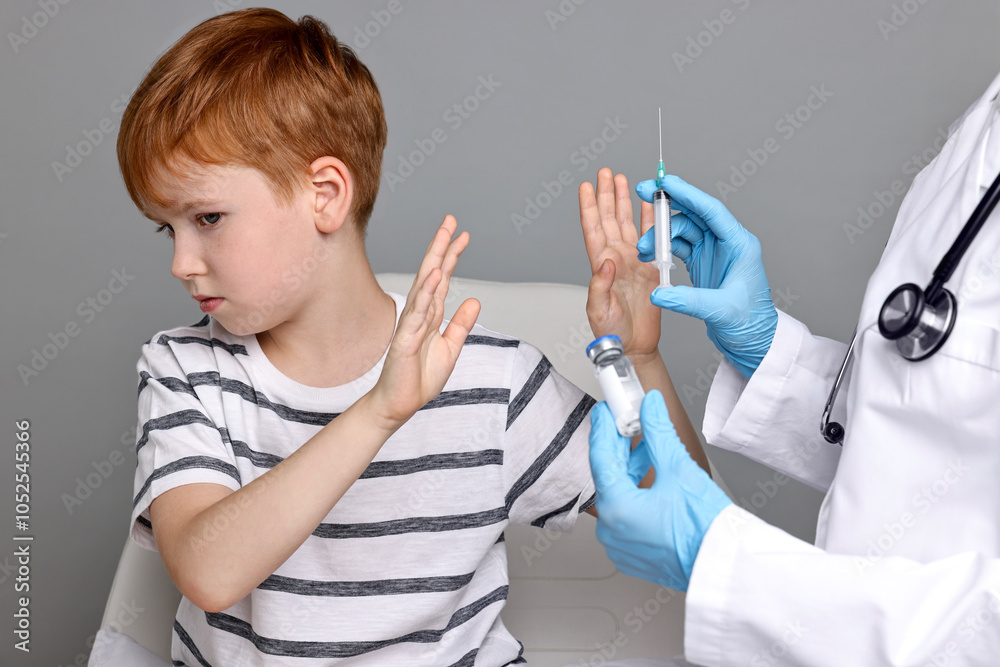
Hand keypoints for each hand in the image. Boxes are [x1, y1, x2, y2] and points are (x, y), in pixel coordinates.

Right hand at [369, 215, 480, 426]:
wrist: (399, 403)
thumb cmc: (420, 377)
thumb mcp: (450, 348)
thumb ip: (461, 325)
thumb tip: (474, 299)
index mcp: (430, 315)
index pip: (443, 279)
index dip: (452, 256)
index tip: (464, 234)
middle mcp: (419, 314)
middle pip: (431, 274)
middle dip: (441, 247)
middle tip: (450, 221)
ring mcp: (410, 326)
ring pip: (424, 289)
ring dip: (434, 264)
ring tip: (444, 241)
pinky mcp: (405, 342)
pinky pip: (417, 315)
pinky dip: (426, 295)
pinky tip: (434, 278)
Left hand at [579, 168, 661, 361]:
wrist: (634, 344)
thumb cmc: (612, 331)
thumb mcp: (599, 310)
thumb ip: (600, 285)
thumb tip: (605, 261)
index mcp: (601, 266)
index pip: (593, 230)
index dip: (589, 207)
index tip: (586, 187)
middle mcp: (616, 258)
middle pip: (609, 219)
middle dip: (607, 195)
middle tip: (606, 172)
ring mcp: (632, 260)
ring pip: (627, 223)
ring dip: (624, 201)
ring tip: (623, 180)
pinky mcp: (650, 266)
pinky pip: (650, 237)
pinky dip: (650, 219)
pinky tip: (649, 204)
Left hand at [589, 390, 730, 591]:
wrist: (725, 566)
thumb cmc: (705, 529)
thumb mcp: (679, 468)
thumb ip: (658, 431)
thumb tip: (650, 406)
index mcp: (616, 509)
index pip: (600, 457)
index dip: (603, 428)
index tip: (605, 411)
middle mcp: (611, 530)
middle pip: (608, 476)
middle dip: (619, 447)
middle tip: (627, 422)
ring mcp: (620, 545)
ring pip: (617, 495)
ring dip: (629, 469)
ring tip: (645, 447)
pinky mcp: (632, 553)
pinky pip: (625, 515)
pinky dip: (633, 493)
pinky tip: (648, 476)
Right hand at [636, 175, 777, 377]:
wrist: (753, 340)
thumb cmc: (750, 323)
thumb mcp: (720, 311)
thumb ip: (687, 301)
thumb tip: (658, 294)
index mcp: (739, 244)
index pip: (711, 210)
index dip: (688, 194)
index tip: (666, 182)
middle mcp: (726, 243)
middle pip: (694, 213)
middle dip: (668, 203)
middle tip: (644, 192)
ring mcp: (714, 251)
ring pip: (682, 229)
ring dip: (660, 234)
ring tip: (643, 249)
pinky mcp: (703, 262)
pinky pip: (679, 245)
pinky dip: (663, 247)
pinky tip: (651, 256)